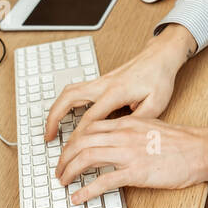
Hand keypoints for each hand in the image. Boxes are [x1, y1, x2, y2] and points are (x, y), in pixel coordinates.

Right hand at [44, 24, 195, 142]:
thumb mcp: (156, 104)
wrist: (160, 57)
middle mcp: (103, 84)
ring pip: (68, 92)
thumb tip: (122, 136)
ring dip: (56, 109)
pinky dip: (64, 102)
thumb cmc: (159, 78)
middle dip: (54, 118)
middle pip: (68, 99)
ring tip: (50, 128)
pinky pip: (76, 90)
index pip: (90, 117)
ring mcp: (100, 81)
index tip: (71, 151)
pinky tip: (64, 114)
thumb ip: (138, 121)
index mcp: (116, 92)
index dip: (78, 136)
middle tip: (48, 137)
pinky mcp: (101, 81)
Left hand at [54, 115, 207, 202]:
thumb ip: (131, 131)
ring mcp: (128, 154)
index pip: (89, 128)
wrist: (200, 150)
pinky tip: (78, 198)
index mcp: (126, 123)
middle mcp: (123, 136)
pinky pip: (103, 182)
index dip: (73, 140)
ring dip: (70, 171)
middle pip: (81, 142)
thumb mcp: (150, 126)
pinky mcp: (136, 173)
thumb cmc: (180, 142)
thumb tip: (115, 141)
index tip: (66, 151)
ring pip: (87, 158)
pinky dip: (86, 191)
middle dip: (65, 156)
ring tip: (63, 181)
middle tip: (59, 169)